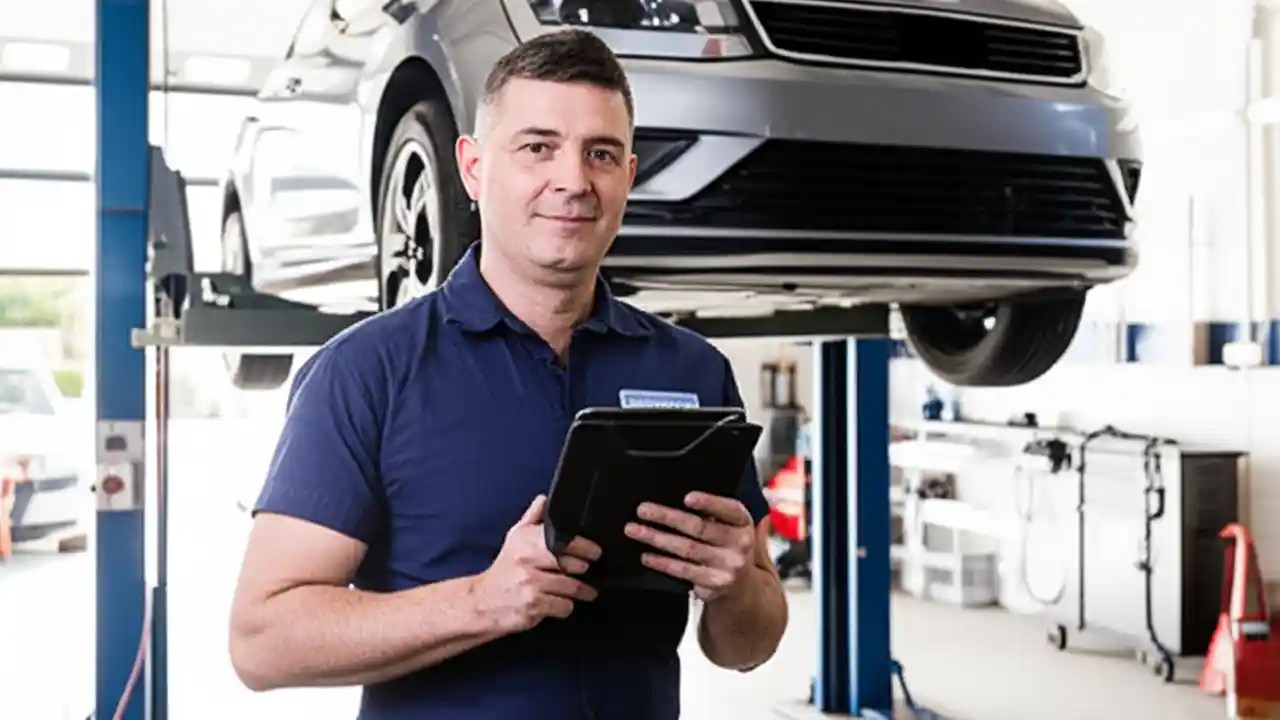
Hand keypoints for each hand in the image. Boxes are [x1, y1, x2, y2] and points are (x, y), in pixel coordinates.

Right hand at [471, 494, 601, 633]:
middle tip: (588, 571)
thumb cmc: (503, 571)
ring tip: (586, 591)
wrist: (481, 602)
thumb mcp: (514, 539)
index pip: (563, 540)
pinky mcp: (534, 606)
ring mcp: (531, 584)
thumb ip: (532, 518)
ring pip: (571, 587)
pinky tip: (561, 604)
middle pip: (572, 564)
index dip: (584, 547)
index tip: (595, 552)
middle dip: (584, 569)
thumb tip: (544, 498)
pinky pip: (564, 606)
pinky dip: (566, 607)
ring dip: (581, 591)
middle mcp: (528, 560)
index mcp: (526, 541)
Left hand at [625, 491, 755, 602]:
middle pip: (700, 527)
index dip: (708, 502)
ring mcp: (728, 566)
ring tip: (635, 530)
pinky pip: (683, 570)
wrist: (741, 586)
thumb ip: (711, 514)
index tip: (687, 498)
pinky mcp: (714, 583)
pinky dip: (662, 562)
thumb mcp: (730, 526)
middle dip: (667, 517)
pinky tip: (647, 555)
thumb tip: (671, 501)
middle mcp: (740, 544)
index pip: (729, 509)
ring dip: (657, 538)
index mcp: (743, 522)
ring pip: (687, 548)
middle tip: (643, 510)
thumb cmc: (727, 546)